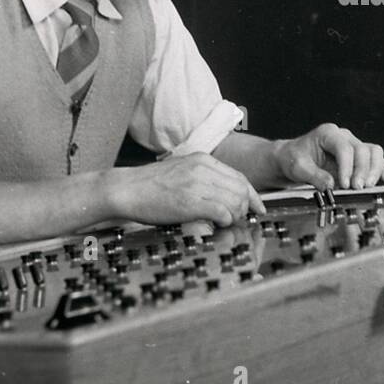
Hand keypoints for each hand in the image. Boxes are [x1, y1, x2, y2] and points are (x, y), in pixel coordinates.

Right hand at [131, 152, 264, 227]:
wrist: (126, 189)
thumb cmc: (150, 185)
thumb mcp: (183, 171)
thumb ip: (204, 178)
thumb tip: (225, 195)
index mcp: (203, 160)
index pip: (239, 177)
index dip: (252, 195)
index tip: (258, 208)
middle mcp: (203, 168)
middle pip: (241, 189)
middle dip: (245, 208)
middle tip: (238, 219)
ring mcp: (197, 184)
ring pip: (235, 201)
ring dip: (234, 216)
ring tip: (225, 222)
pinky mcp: (191, 202)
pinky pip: (222, 212)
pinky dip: (225, 221)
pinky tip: (217, 224)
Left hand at [273, 123, 383, 189]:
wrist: (292, 158)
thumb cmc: (294, 158)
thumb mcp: (297, 168)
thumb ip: (314, 176)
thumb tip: (330, 185)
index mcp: (327, 133)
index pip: (344, 148)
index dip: (347, 166)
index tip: (344, 183)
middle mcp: (343, 136)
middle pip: (362, 149)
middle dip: (362, 170)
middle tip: (357, 187)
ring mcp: (352, 145)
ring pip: (373, 152)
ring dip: (374, 170)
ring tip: (368, 186)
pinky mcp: (357, 157)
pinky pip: (375, 159)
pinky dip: (380, 168)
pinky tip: (381, 179)